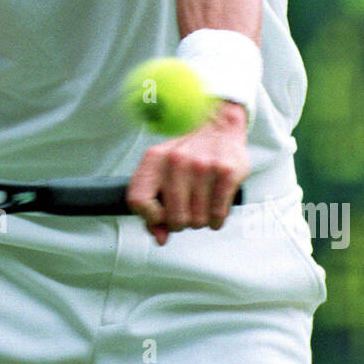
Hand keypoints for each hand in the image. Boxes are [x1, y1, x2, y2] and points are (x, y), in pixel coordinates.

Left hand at [126, 102, 249, 243]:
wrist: (219, 125)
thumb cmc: (189, 154)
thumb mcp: (162, 171)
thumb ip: (153, 206)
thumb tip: (160, 237)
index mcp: (154, 159)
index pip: (138, 200)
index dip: (149, 216)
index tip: (159, 216)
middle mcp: (176, 161)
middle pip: (173, 218)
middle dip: (181, 222)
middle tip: (187, 211)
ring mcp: (202, 167)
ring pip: (197, 220)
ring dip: (200, 220)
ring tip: (202, 205)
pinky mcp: (225, 173)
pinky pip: (218, 215)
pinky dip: (216, 219)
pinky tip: (215, 209)